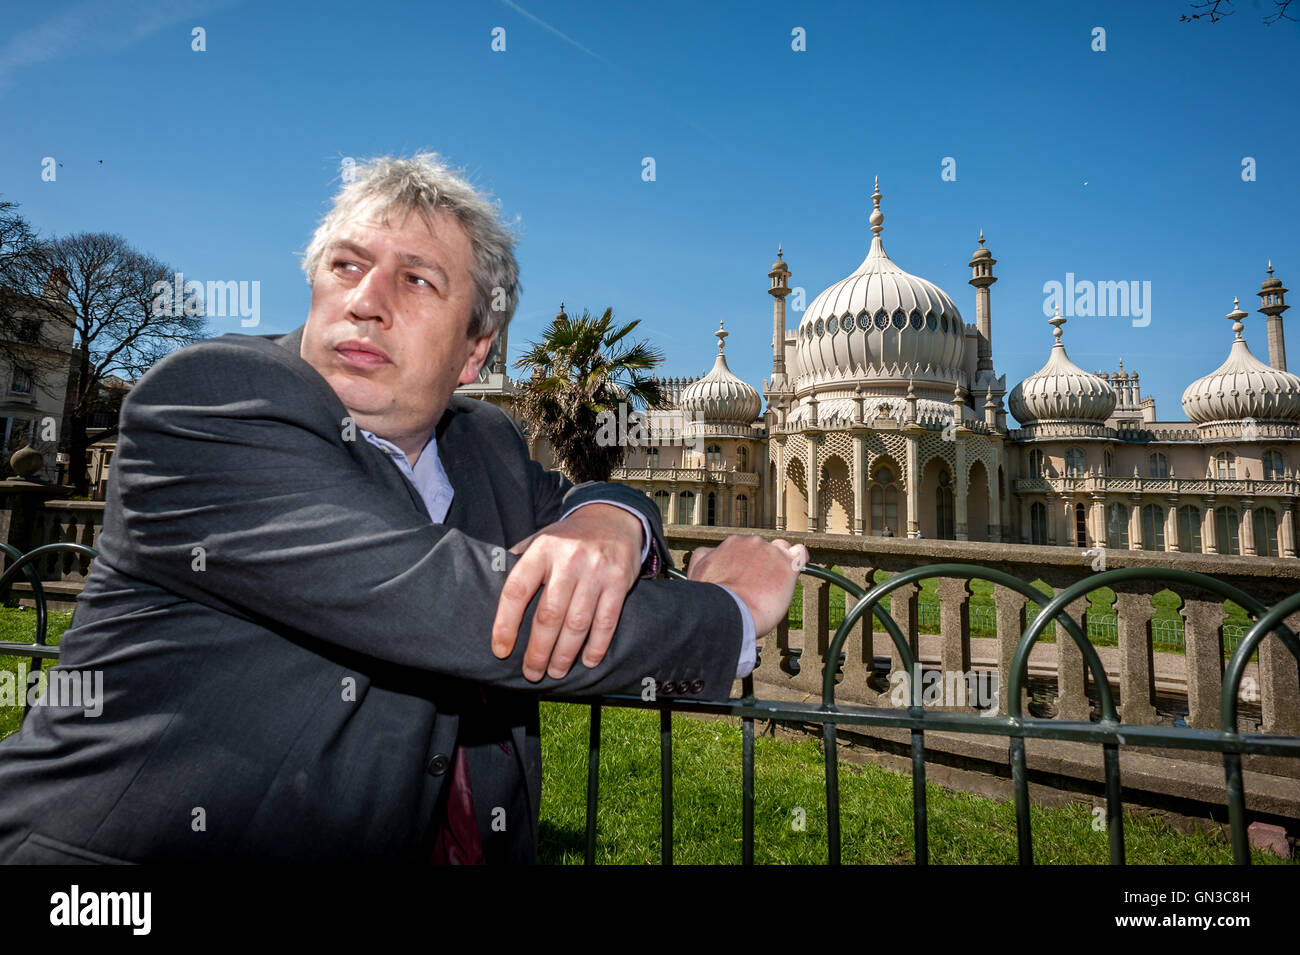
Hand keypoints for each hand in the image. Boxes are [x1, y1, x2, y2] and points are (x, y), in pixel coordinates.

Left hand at [491, 504, 642, 680]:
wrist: (613, 517)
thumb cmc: (569, 537)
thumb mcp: (541, 539)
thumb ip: (519, 561)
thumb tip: (489, 585)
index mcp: (542, 549)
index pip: (517, 591)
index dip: (505, 624)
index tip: (501, 651)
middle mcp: (568, 559)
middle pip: (548, 615)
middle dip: (538, 650)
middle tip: (531, 673)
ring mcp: (596, 570)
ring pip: (577, 623)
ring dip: (565, 654)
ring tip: (555, 672)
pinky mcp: (619, 581)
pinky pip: (606, 621)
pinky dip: (596, 645)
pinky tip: (587, 661)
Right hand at [686, 536, 806, 635]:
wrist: (729, 612)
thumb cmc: (712, 599)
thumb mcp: (697, 571)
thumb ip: (704, 557)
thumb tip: (709, 553)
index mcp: (732, 543)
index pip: (744, 548)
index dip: (745, 564)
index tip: (744, 578)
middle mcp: (752, 542)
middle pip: (762, 548)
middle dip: (762, 564)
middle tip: (757, 586)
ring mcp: (771, 552)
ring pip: (781, 550)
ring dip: (779, 562)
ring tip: (774, 583)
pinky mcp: (787, 565)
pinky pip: (800, 553)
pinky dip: (798, 559)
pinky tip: (794, 570)